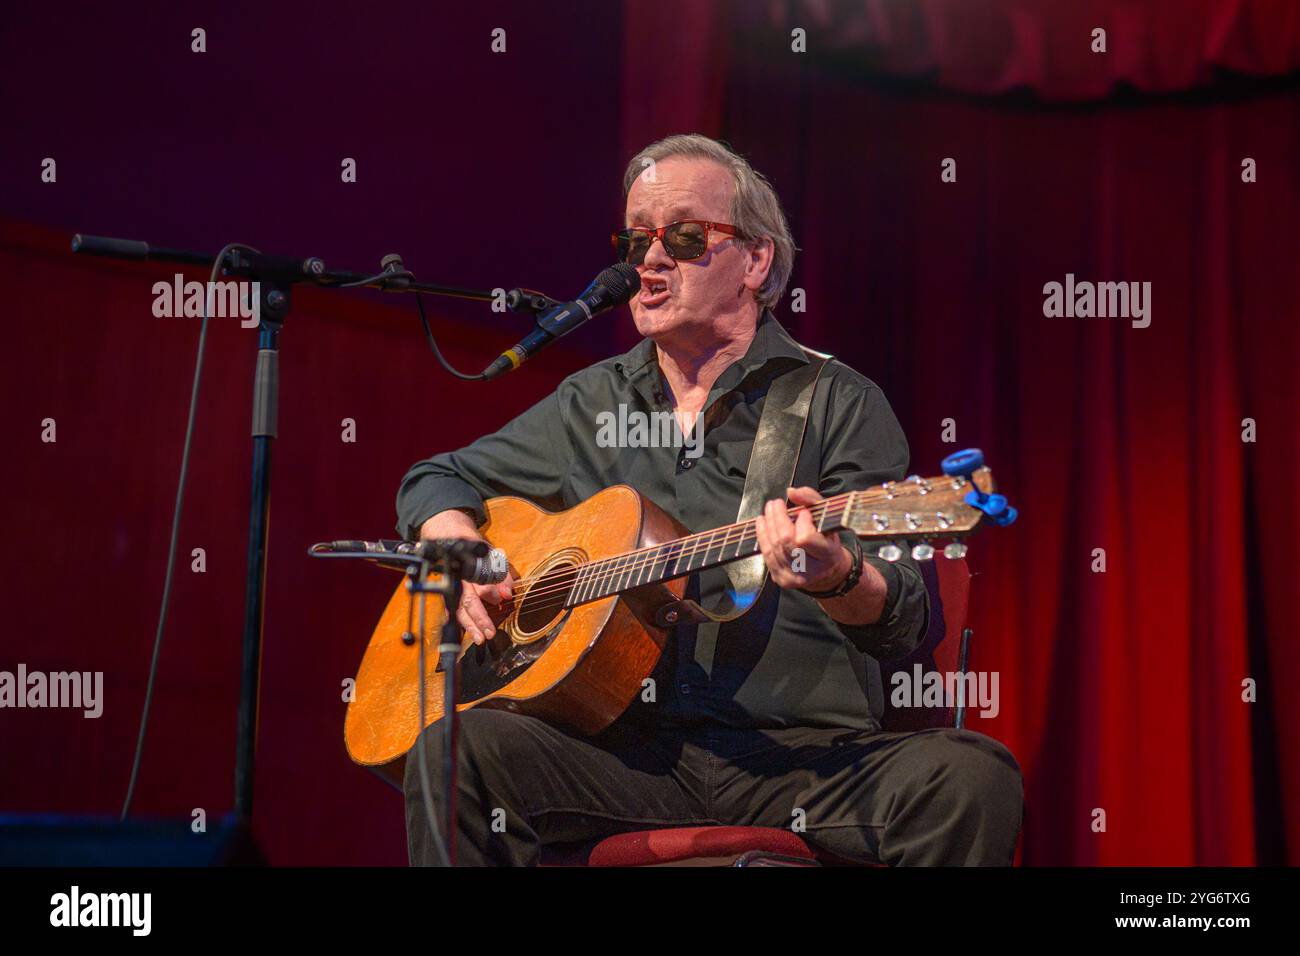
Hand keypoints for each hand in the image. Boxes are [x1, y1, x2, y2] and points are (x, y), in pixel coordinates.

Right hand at [419, 509, 515, 645]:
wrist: (446, 535)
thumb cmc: (470, 544)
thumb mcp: (489, 552)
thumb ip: (501, 573)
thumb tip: (508, 594)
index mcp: (468, 565)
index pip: (481, 580)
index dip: (492, 592)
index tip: (504, 599)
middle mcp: (458, 577)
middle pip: (466, 601)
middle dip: (478, 618)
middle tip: (489, 633)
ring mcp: (451, 585)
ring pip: (458, 608)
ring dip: (469, 625)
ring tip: (479, 638)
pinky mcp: (448, 591)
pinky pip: (451, 608)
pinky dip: (457, 621)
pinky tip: (463, 633)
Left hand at [753, 486, 851, 592]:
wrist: (828, 570)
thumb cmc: (827, 539)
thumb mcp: (827, 516)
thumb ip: (811, 500)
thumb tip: (791, 492)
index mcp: (827, 555)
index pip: (805, 538)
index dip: (801, 522)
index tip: (802, 512)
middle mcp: (811, 570)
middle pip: (785, 541)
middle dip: (777, 518)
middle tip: (775, 504)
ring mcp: (795, 577)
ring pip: (773, 547)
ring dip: (768, 525)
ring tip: (768, 511)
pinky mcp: (782, 579)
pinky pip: (767, 555)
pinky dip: (762, 536)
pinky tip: (762, 524)